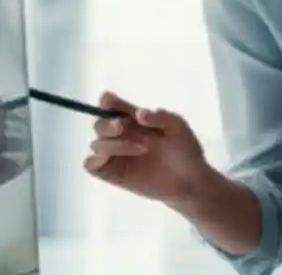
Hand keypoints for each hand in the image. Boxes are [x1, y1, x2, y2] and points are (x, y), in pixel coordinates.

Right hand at [84, 91, 218, 208]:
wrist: (190, 180)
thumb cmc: (185, 149)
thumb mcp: (178, 127)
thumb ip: (160, 117)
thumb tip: (140, 113)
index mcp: (133, 118)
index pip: (112, 105)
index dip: (107, 101)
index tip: (108, 101)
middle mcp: (121, 134)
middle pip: (99, 124)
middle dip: (108, 124)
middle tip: (123, 126)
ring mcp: (115, 154)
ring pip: (97, 144)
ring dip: (115, 144)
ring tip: (143, 148)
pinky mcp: (112, 173)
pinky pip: (90, 165)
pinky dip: (94, 160)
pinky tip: (111, 158)